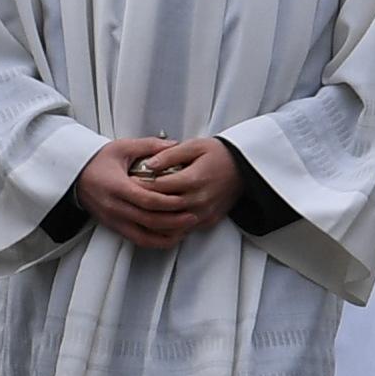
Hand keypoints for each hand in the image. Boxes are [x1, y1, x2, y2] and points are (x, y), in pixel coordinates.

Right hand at [75, 134, 224, 247]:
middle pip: (149, 220)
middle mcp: (115, 207)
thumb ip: (149, 146)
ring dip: (167, 235)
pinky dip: (156, 241)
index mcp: (117, 187)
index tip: (185, 200)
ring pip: (144, 236)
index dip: (168, 202)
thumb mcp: (122, 147)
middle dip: (173, 221)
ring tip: (185, 229)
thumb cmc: (98, 161)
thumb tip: (175, 144)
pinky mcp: (115, 227)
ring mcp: (114, 220)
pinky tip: (170, 236)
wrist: (75, 176)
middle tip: (193, 215)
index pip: (147, 200)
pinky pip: (137, 240)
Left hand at [129, 134, 249, 230]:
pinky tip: (158, 220)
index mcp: (195, 179)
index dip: (142, 184)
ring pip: (173, 223)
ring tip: (140, 210)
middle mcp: (200, 199)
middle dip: (145, 202)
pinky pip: (185, 228)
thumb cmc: (220, 154)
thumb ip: (170, 154)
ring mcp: (205, 212)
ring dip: (155, 218)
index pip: (161, 186)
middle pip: (164, 206)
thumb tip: (150, 163)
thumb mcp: (195, 146)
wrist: (245, 168)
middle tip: (130, 197)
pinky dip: (170, 227)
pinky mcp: (209, 220)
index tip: (129, 180)